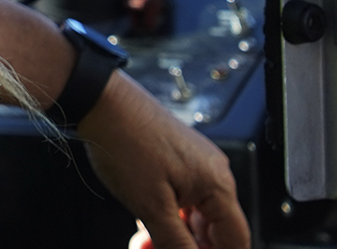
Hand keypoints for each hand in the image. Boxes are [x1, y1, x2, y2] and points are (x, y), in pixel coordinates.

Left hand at [77, 71, 248, 248]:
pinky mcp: (177, 159)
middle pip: (214, 229)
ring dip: (175, 233)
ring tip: (147, 240)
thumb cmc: (125, 141)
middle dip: (191, 246)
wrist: (100, 102)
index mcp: (218, 184)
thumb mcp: (151, 206)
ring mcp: (195, 164)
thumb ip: (177, 242)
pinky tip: (147, 224)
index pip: (236, 239)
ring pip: (194, 216)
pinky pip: (181, 198)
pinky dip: (168, 216)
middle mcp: (213, 172)